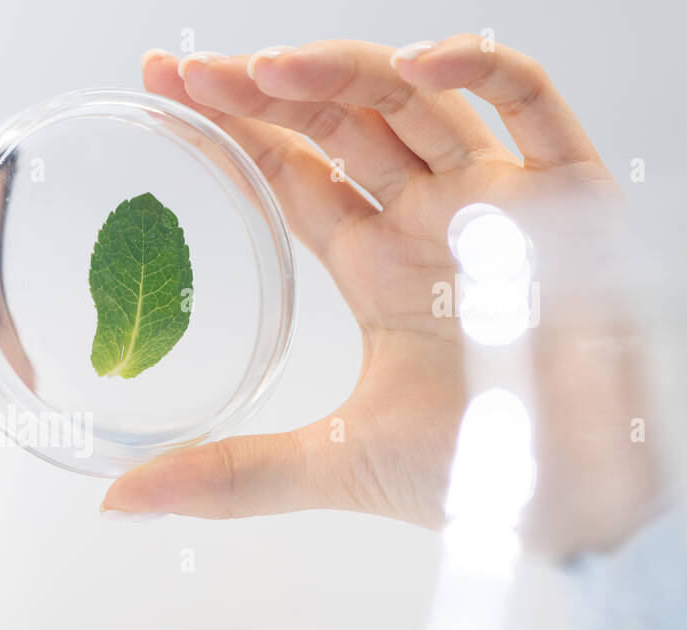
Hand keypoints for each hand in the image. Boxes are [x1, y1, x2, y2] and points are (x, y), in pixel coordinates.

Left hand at [101, 36, 659, 555]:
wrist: (563, 506)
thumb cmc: (465, 474)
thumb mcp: (328, 464)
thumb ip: (227, 475)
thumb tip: (118, 502)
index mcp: (377, 266)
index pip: (296, 174)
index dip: (236, 131)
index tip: (166, 92)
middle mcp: (430, 221)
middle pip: (340, 126)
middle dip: (264, 90)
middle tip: (188, 72)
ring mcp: (494, 202)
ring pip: (416, 103)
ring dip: (344, 73)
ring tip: (265, 69)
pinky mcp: (567, 200)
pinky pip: (531, 108)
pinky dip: (478, 72)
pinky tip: (412, 66)